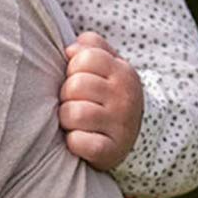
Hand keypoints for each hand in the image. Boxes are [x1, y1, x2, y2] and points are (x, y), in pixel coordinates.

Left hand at [60, 32, 143, 171]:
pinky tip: (80, 140)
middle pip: (76, 85)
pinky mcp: (110, 150)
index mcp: (122, 72)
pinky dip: (73, 142)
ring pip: (73, 113)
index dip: (73, 69)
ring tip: (76, 122)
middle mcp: (125, 97)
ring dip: (66, 120)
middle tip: (76, 104)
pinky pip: (78, 142)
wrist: (130, 138)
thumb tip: (71, 48)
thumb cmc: (108, 97)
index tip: (79, 80)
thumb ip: (91, 47)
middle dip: (67, 96)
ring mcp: (120, 124)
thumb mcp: (108, 67)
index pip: (86, 57)